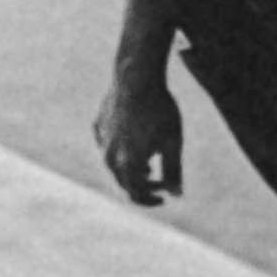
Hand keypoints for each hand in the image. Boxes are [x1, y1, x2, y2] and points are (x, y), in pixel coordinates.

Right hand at [94, 64, 184, 204]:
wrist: (136, 76)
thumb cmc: (159, 110)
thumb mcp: (173, 142)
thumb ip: (173, 171)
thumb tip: (177, 195)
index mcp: (127, 164)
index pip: (136, 194)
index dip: (151, 200)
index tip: (166, 196)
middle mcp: (109, 156)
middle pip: (123, 182)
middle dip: (143, 186)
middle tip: (161, 182)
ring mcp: (101, 140)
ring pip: (113, 165)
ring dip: (131, 170)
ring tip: (149, 165)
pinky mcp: (98, 125)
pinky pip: (108, 145)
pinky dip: (121, 151)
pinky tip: (133, 143)